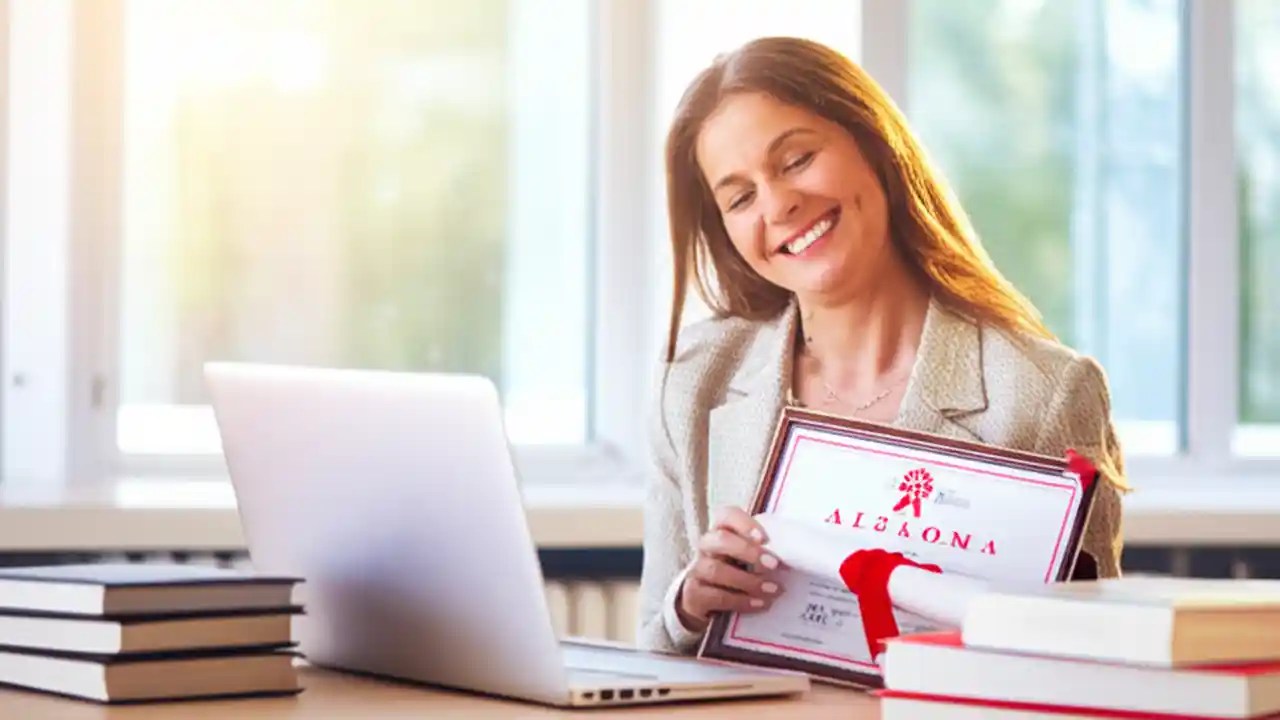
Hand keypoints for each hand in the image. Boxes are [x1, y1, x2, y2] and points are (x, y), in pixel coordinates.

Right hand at [677, 506, 783, 631]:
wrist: (706, 602)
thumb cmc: (735, 573)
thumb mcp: (748, 559)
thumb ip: (765, 551)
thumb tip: (799, 554)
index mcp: (722, 532)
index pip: (727, 515)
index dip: (744, 523)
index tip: (764, 538)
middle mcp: (707, 548)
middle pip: (720, 540)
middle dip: (747, 551)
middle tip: (773, 564)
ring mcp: (698, 571)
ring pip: (716, 570)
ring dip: (748, 581)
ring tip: (773, 590)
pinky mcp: (695, 595)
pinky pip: (716, 596)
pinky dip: (741, 601)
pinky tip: (760, 604)